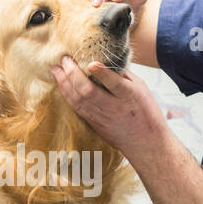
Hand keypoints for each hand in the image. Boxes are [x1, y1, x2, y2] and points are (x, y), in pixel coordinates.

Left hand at [50, 56, 166, 161]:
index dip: (102, 73)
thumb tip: (106, 60)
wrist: (146, 144)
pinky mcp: (94, 124)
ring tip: (55, 69)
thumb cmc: (146, 112)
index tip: (91, 63)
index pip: (114, 83)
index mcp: (129, 96)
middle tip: (64, 59)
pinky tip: (61, 85)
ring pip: (79, 100)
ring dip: (64, 83)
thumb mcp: (142, 89)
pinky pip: (77, 108)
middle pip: (89, 91)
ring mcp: (102, 118)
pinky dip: (67, 95)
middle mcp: (114, 107)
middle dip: (73, 74)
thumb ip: (123, 75)